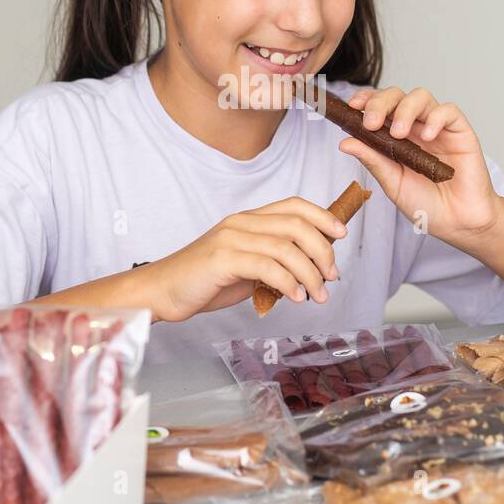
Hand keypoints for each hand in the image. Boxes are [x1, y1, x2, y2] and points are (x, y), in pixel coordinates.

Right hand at [149, 197, 347, 322]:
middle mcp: (241, 222)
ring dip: (310, 274)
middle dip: (323, 250)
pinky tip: (296, 298)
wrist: (163, 291)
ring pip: (286, 247)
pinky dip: (289, 283)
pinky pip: (267, 267)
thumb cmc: (204, 281)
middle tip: (331, 276)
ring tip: (318, 295)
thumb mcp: (245, 267)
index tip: (341, 234)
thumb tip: (307, 272)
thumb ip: (272, 263)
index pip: (293, 205)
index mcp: (248, 219)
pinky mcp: (223, 258)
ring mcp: (231, 238)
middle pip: (296, 225)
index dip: (322, 216)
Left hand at [338, 86, 503, 249]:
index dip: (366, 99)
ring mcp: (438, 127)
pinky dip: (435, 118)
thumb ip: (372, 160)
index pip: (379, 105)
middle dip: (380, 103)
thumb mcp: (392, 183)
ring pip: (421, 96)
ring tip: (399, 134)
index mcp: (396, 136)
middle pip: (396, 95)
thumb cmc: (426, 204)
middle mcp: (415, 126)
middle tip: (372, 123)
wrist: (458, 223)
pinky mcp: (461, 131)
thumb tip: (345, 142)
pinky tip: (427, 136)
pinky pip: (449, 111)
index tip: (352, 106)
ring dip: (405, 110)